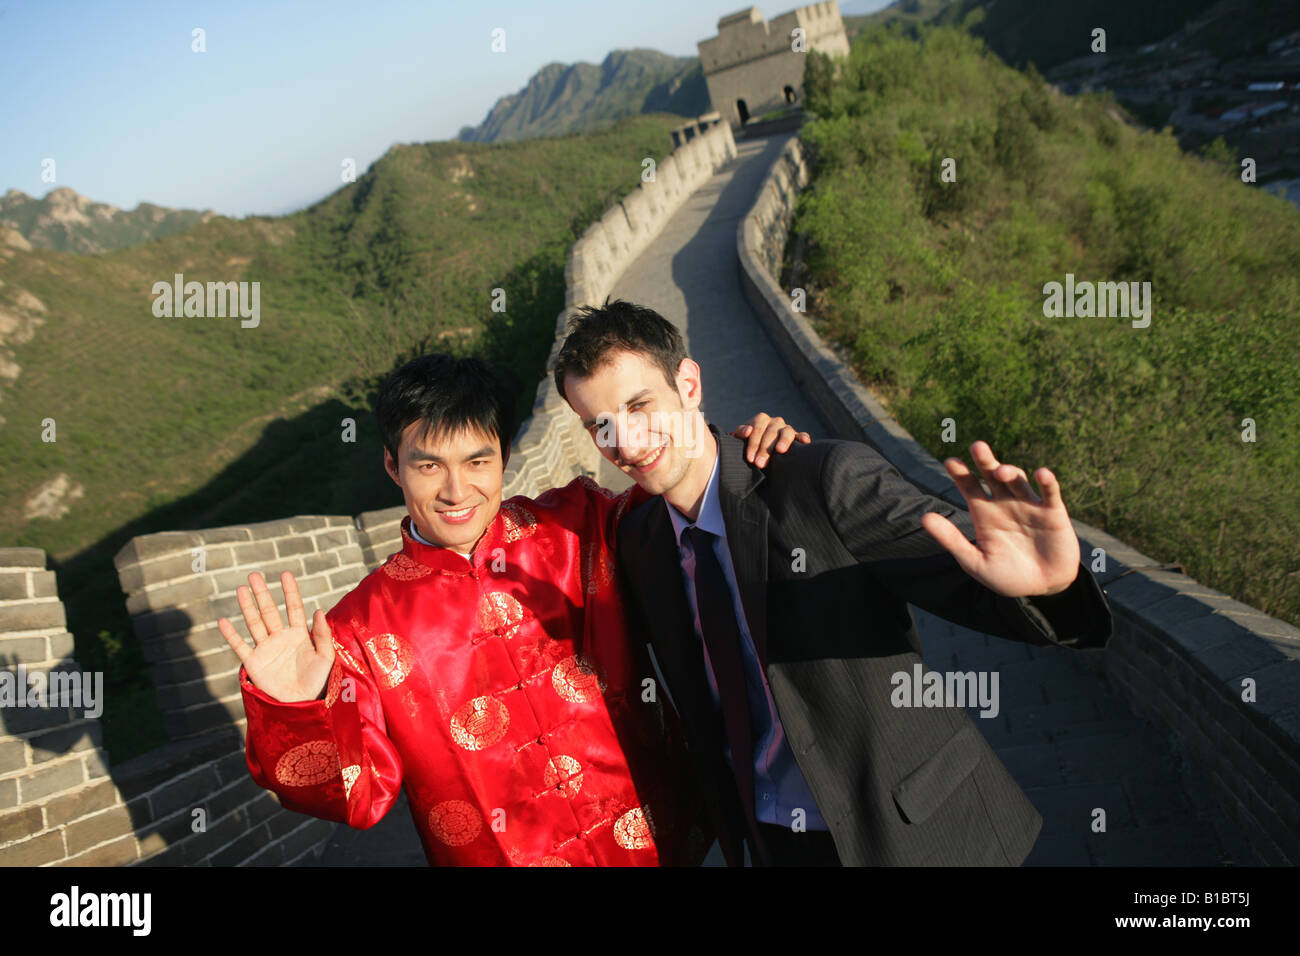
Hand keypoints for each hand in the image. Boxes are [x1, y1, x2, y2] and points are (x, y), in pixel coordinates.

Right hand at [218, 570, 335, 702]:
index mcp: (299, 634)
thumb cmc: (317, 682)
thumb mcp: (325, 658)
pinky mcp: (254, 663)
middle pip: (269, 611)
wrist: (301, 705)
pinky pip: (240, 646)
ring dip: (247, 607)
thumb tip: (318, 610)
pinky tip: (223, 621)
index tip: (285, 574)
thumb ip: (322, 635)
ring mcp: (266, 649)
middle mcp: (280, 638)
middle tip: (254, 575)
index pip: (294, 607)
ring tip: (241, 589)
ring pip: (254, 623)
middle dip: (262, 593)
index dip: (290, 591)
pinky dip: (231, 635)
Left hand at [731, 413, 810, 466]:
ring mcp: (787, 429)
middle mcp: (775, 422)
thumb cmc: (749, 447)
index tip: (750, 459)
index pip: (757, 428)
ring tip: (780, 450)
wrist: (760, 454)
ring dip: (783, 440)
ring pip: (787, 431)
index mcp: (761, 420)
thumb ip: (739, 434)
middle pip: (771, 432)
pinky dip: (803, 437)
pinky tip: (804, 442)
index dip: (753, 443)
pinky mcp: (797, 437)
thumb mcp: (741, 440)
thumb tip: (747, 431)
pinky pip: (802, 435)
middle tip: (760, 464)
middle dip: (765, 449)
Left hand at [920, 441, 1080, 598]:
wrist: (1041, 590)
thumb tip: (925, 517)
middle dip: (985, 461)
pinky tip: (1042, 474)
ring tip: (1000, 472)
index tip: (950, 462)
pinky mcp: (1053, 513)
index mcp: (984, 513)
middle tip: (977, 447)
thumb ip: (952, 540)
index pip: (969, 487)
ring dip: (1011, 472)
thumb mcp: (974, 561)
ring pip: (1018, 480)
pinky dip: (1047, 482)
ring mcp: (1029, 505)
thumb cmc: (1005, 576)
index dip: (961, 474)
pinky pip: (1050, 493)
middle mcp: (1005, 503)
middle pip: (992, 475)